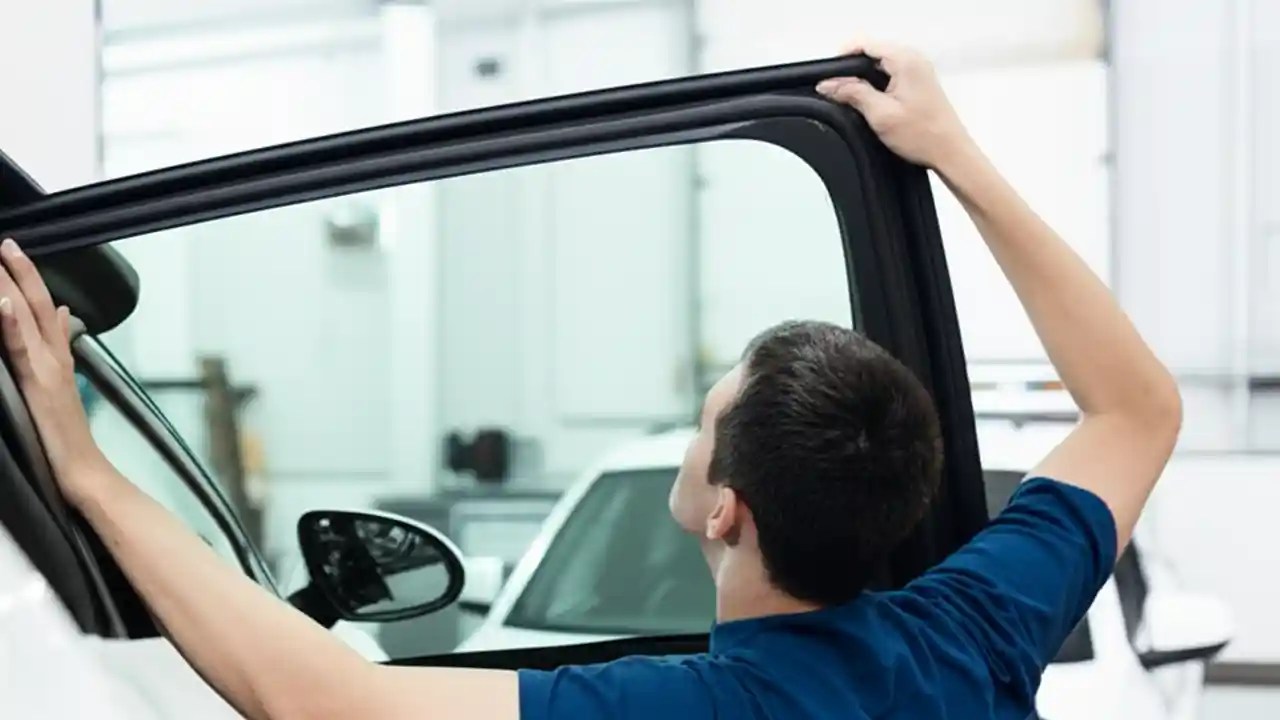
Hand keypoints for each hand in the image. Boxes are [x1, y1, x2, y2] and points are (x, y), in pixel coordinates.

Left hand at [0, 238, 109, 497]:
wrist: (84, 471)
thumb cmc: (67, 437)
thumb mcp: (61, 384)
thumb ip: (60, 345)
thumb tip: (62, 314)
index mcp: (58, 356)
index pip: (41, 307)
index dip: (28, 276)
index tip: (11, 249)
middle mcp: (54, 356)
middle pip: (35, 303)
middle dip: (18, 269)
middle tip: (4, 240)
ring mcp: (47, 368)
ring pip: (25, 316)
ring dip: (11, 284)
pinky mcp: (37, 385)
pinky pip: (21, 348)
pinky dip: (12, 323)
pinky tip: (3, 303)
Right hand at [817, 39, 974, 169]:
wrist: (950, 152)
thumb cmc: (924, 136)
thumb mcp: (879, 114)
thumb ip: (852, 93)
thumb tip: (829, 84)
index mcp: (906, 60)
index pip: (865, 44)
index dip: (843, 58)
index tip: (829, 76)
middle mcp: (914, 59)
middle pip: (872, 53)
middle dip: (852, 70)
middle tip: (838, 91)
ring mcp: (918, 69)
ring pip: (880, 64)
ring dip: (864, 79)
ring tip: (854, 99)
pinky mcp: (919, 82)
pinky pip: (891, 74)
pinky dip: (877, 84)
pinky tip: (872, 103)